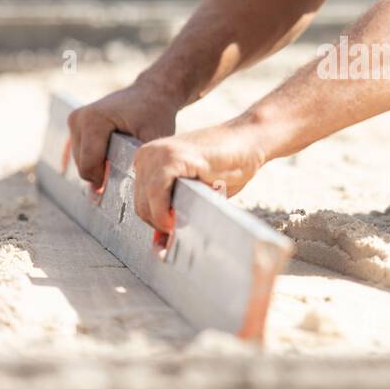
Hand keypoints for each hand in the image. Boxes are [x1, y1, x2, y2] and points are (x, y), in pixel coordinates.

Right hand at [68, 80, 180, 186]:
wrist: (151, 92)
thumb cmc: (155, 114)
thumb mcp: (152, 140)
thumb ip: (139, 164)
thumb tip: (132, 188)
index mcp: (93, 120)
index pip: (88, 165)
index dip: (104, 180)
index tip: (124, 180)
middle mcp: (78, 118)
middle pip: (82, 164)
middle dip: (103, 172)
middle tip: (127, 165)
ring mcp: (75, 119)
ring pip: (80, 160)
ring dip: (99, 165)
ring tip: (122, 155)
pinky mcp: (76, 122)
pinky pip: (81, 152)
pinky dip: (96, 157)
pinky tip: (114, 152)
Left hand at [132, 121, 267, 231]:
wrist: (249, 141)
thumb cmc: (226, 167)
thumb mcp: (193, 192)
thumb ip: (173, 212)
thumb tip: (159, 248)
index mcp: (148, 161)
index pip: (140, 203)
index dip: (157, 223)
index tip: (173, 235)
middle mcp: (147, 155)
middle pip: (140, 206)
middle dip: (160, 225)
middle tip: (183, 230)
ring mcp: (157, 154)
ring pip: (145, 202)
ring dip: (163, 221)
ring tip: (186, 223)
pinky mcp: (172, 157)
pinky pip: (156, 193)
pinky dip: (163, 211)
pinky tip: (176, 220)